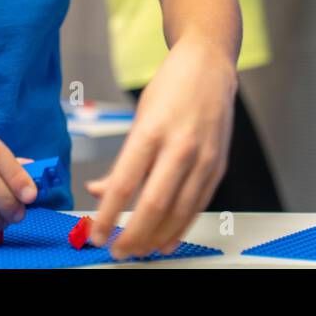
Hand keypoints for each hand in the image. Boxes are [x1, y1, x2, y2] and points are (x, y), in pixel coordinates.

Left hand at [84, 40, 235, 258]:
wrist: (210, 64)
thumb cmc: (171, 86)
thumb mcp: (139, 118)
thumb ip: (122, 160)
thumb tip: (99, 191)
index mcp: (152, 130)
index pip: (125, 183)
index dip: (108, 215)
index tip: (96, 233)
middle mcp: (180, 145)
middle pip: (154, 204)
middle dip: (133, 235)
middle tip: (117, 250)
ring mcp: (203, 157)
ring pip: (179, 211)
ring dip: (156, 238)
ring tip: (138, 251)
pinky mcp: (219, 165)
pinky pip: (199, 205)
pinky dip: (181, 227)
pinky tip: (167, 240)